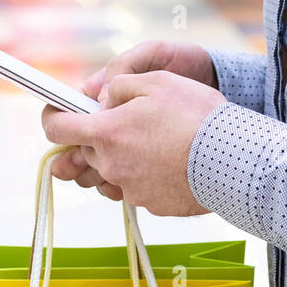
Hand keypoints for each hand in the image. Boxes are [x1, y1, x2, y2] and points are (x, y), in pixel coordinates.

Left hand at [51, 42, 217, 199]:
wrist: (234, 160)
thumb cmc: (196, 116)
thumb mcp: (155, 82)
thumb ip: (119, 86)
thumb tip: (103, 99)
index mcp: (106, 132)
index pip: (57, 128)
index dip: (52, 117)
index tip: (55, 112)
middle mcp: (112, 165)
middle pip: (88, 150)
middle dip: (100, 135)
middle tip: (128, 120)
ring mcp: (131, 189)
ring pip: (113, 170)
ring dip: (123, 155)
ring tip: (154, 140)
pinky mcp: (152, 204)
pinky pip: (137, 186)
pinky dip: (146, 173)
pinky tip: (169, 160)